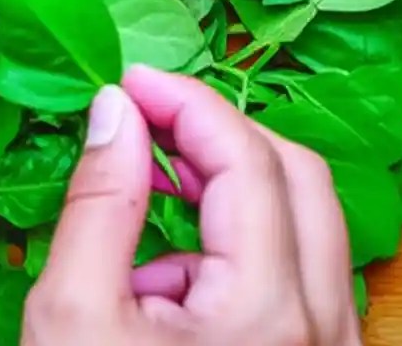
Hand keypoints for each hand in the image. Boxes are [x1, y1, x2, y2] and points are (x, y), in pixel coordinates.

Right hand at [24, 65, 359, 345]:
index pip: (247, 159)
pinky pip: (299, 273)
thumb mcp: (72, 319)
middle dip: (222, 135)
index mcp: (267, 309)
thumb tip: (117, 112)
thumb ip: (99, 205)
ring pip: (307, 220)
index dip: (187, 104)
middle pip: (299, 175)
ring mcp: (329, 343)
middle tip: (150, 120)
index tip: (131, 81)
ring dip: (231, 189)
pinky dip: (239, 248)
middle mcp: (322, 322)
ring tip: (149, 193)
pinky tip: (165, 277)